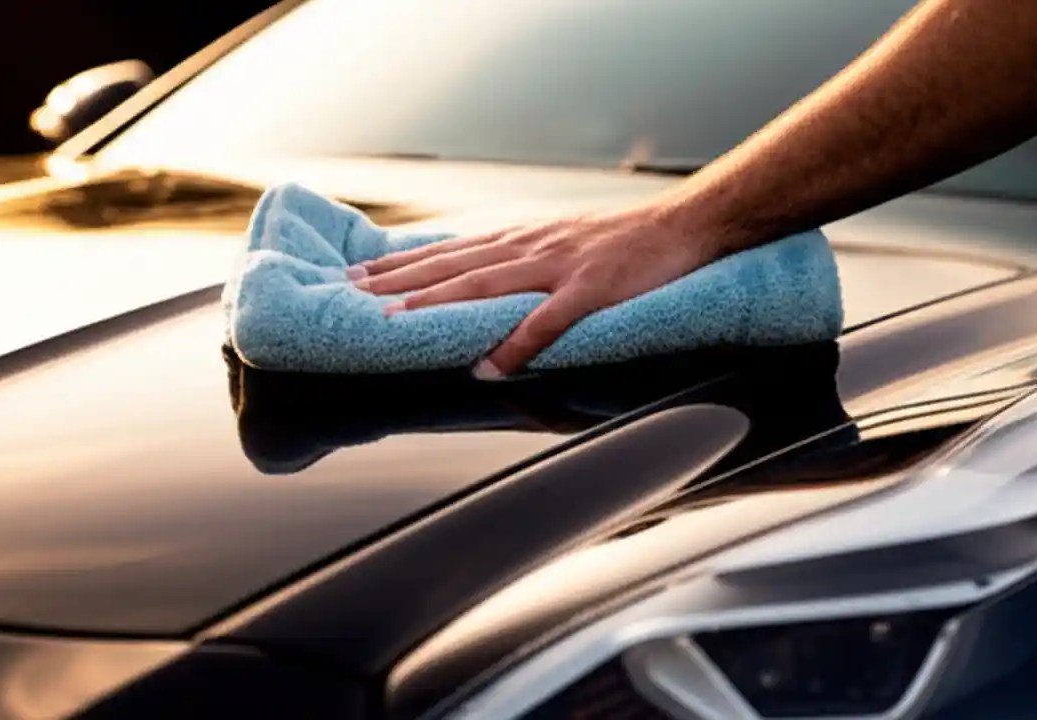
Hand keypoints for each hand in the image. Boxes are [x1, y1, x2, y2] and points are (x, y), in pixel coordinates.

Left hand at [348, 204, 723, 377]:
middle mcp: (532, 247)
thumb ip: (524, 262)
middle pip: (455, 265)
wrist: (682, 224)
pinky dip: (517, 344)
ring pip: (487, 284)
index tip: (360, 275)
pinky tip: (491, 367)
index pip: (451, 252)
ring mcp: (560, 267)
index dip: (403, 264)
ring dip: (439, 301)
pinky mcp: (592, 290)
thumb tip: (483, 280)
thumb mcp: (564, 242)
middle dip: (401, 280)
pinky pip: (549, 322)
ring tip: (397, 318)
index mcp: (525, 240)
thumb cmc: (625, 241)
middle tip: (354, 294)